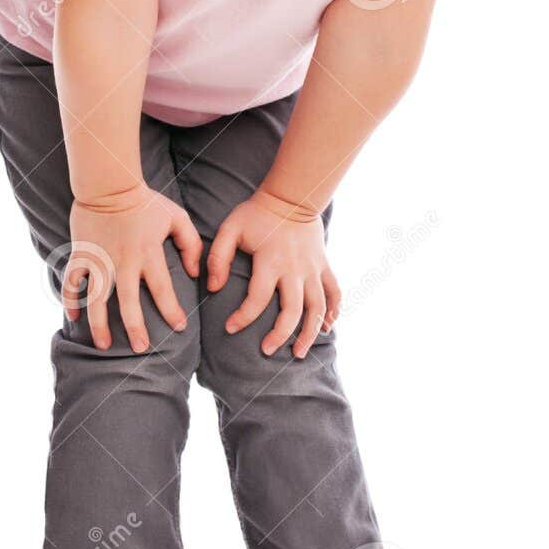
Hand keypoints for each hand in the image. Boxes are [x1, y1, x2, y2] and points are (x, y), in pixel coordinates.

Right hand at [65, 181, 203, 353]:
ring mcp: (99, 259)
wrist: (108, 183)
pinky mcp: (81, 254)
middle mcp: (122, 261)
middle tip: (141, 349)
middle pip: (128, 301)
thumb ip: (191, 244)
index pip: (163, 289)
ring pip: (96, 298)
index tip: (179, 328)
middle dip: (135, 327)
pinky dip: (70, 300)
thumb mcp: (176, 217)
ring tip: (104, 345)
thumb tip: (194, 272)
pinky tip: (74, 319)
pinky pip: (71, 281)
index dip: (172, 310)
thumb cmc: (146, 202)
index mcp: (147, 253)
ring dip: (99, 324)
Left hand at [205, 187, 341, 359]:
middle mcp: (295, 269)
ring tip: (298, 352)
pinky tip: (326, 327)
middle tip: (267, 350)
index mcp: (270, 261)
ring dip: (310, 333)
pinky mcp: (324, 266)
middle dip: (280, 335)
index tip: (230, 328)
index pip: (257, 298)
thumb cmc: (257, 214)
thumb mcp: (230, 229)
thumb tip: (213, 287)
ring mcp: (313, 269)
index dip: (243, 317)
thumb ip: (217, 257)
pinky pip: (334, 292)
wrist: (292, 196)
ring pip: (317, 308)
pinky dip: (333, 311)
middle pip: (292, 311)